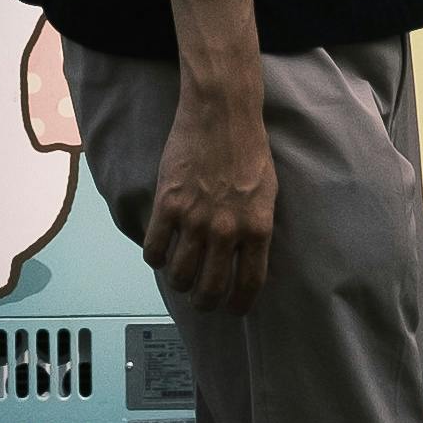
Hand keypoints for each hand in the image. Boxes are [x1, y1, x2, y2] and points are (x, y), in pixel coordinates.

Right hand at [145, 74, 276, 312]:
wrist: (222, 112)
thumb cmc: (249, 150)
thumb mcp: (268, 194)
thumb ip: (256, 229)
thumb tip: (246, 261)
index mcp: (257, 228)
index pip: (249, 285)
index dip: (238, 305)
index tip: (232, 310)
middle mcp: (227, 229)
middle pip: (211, 289)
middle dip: (205, 302)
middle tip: (201, 300)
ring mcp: (195, 218)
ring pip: (179, 275)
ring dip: (178, 283)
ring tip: (179, 277)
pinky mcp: (168, 203)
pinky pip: (155, 249)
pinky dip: (155, 257)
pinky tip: (160, 252)